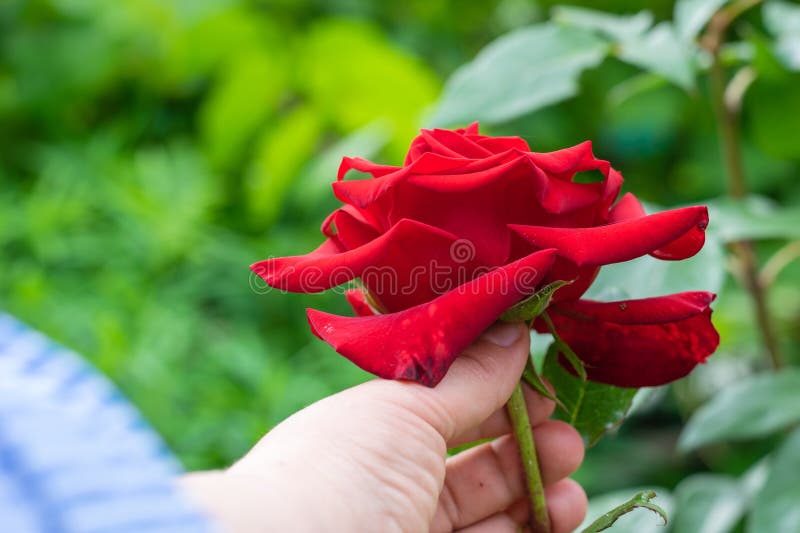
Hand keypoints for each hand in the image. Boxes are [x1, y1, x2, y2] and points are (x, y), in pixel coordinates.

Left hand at [182, 322, 586, 531]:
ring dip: (541, 484)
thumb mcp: (406, 409)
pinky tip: (563, 509)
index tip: (540, 381)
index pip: (446, 407)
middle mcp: (391, 482)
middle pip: (474, 458)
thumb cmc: (340, 470)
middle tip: (565, 430)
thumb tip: (512, 329)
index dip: (496, 393)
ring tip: (571, 468)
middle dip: (527, 439)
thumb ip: (467, 375)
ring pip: (490, 506)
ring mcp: (412, 526)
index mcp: (374, 430)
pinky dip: (535, 526)